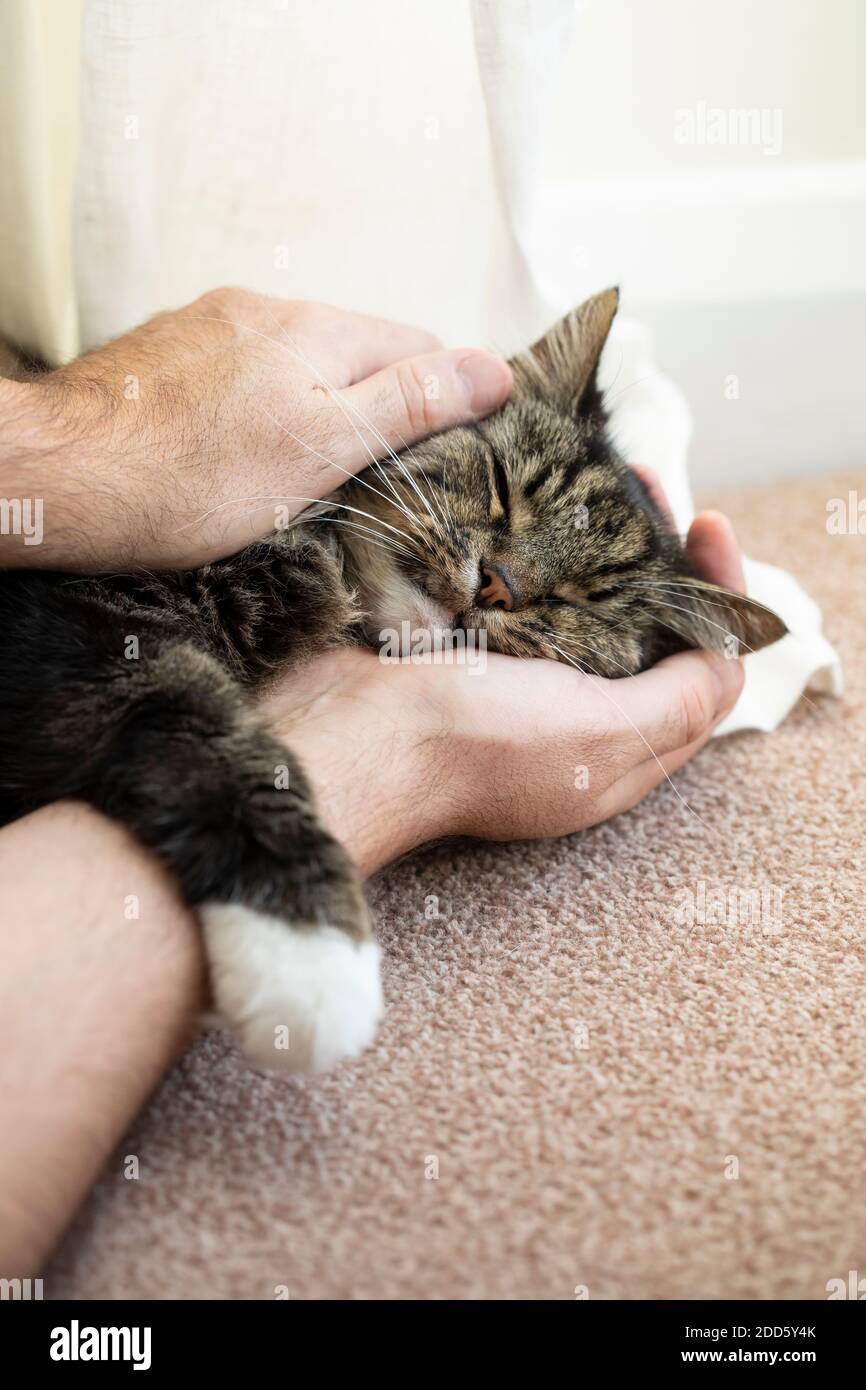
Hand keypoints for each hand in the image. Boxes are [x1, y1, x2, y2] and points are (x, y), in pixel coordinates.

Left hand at [0, 292, 511, 569]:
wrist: (64, 475)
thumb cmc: (194, 478)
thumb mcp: (325, 448)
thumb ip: (409, 404)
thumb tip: (493, 369)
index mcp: (318, 331)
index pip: (418, 346)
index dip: (441, 398)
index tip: (444, 451)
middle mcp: (265, 310)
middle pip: (355, 349)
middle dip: (375, 401)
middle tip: (375, 474)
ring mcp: (209, 326)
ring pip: (293, 360)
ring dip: (313, 401)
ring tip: (302, 469)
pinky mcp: (166, 354)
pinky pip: (238, 373)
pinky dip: (254, 406)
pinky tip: (235, 453)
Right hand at [260, 508, 745, 869]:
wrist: (340, 734)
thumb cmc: (471, 744)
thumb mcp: (599, 736)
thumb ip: (680, 702)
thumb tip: (729, 654)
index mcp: (615, 749)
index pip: (703, 670)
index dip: (717, 597)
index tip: (709, 525)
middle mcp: (570, 715)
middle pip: (643, 627)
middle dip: (657, 553)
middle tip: (645, 485)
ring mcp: (513, 678)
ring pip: (581, 598)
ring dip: (598, 537)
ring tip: (594, 476)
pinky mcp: (462, 644)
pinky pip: (517, 588)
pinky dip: (535, 543)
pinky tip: (531, 499)